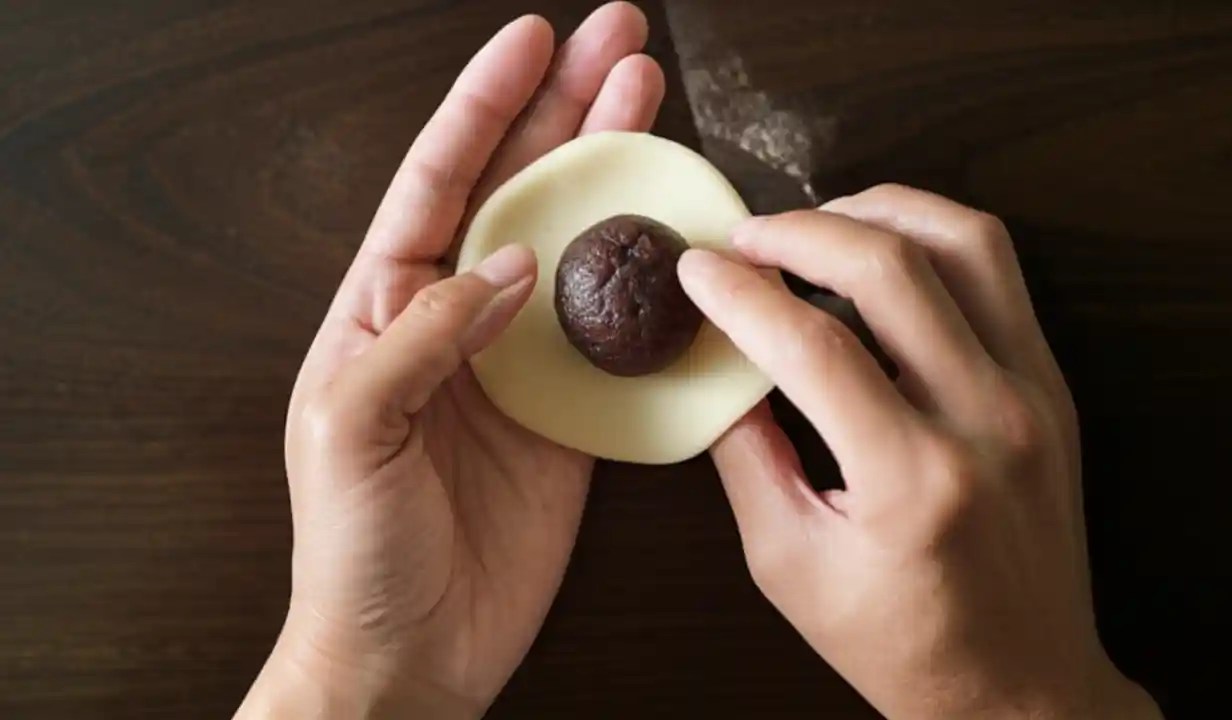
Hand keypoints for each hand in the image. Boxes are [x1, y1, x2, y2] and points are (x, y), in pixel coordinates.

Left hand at [236, 5, 663, 717]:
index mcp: (384, 311)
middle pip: (518, 191)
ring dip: (614, 175)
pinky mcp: (569, 415)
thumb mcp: (350, 432)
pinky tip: (676, 237)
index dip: (483, 108)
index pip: (436, 183)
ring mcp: (518, 364)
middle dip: (566, 111)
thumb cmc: (351, 552)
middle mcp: (455, 322)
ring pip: (576, 247)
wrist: (409, 652)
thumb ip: (421, 337)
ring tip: (651, 105)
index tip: (530, 43)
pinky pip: (615, 333)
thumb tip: (505, 264)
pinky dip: (648, 283)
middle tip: (619, 45)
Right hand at [678, 185, 1161, 719]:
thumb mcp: (791, 567)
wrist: (1023, 686)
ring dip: (877, 211)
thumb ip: (746, 458)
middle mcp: (987, 420)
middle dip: (799, 230)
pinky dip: (929, 239)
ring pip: (965, 240)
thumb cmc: (903, 645)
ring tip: (813, 226)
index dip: (739, 294)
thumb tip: (717, 368)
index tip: (695, 270)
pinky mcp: (1052, 385)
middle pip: (891, 265)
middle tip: (744, 239)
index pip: (812, 344)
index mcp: (913, 480)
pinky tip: (878, 253)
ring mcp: (1034, 394)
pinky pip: (997, 272)